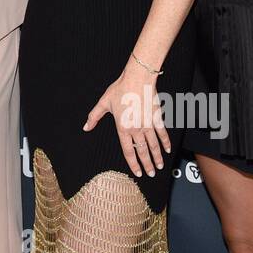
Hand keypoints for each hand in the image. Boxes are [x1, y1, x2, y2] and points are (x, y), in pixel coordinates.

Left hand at [83, 61, 170, 176]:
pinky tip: (167, 150)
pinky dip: (165, 142)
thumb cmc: (120, 89)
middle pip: (142, 152)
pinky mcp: (157, 118)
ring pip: (153, 145)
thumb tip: (86, 127)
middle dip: (147, 165)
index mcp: (123, 128)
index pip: (128, 151)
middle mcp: (136, 129)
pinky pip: (162, 133)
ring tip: (159, 166)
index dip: (133, 164)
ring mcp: (148, 124)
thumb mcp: (104, 103)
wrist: (137, 79)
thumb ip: (94, 117)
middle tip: (150, 173)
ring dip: (157, 157)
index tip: (138, 172)